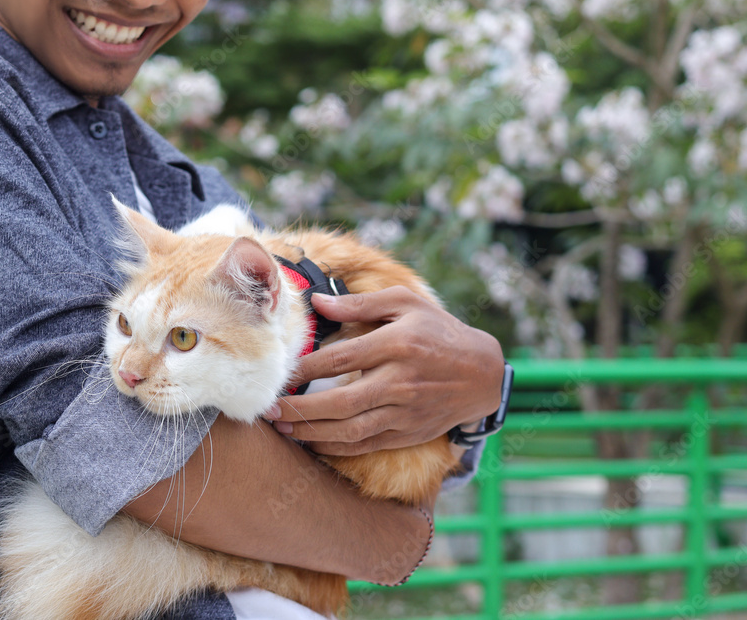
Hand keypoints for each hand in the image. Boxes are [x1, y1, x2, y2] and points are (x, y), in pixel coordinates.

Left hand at [267, 286, 504, 455]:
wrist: (481, 374)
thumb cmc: (438, 331)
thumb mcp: (406, 303)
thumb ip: (360, 303)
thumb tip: (318, 301)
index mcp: (397, 345)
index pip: (341, 359)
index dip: (306, 367)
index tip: (280, 370)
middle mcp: (400, 381)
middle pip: (340, 401)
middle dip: (299, 408)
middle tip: (268, 407)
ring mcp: (405, 412)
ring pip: (350, 429)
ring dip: (311, 431)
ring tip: (282, 427)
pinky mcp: (407, 433)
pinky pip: (365, 445)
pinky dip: (335, 448)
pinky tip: (311, 441)